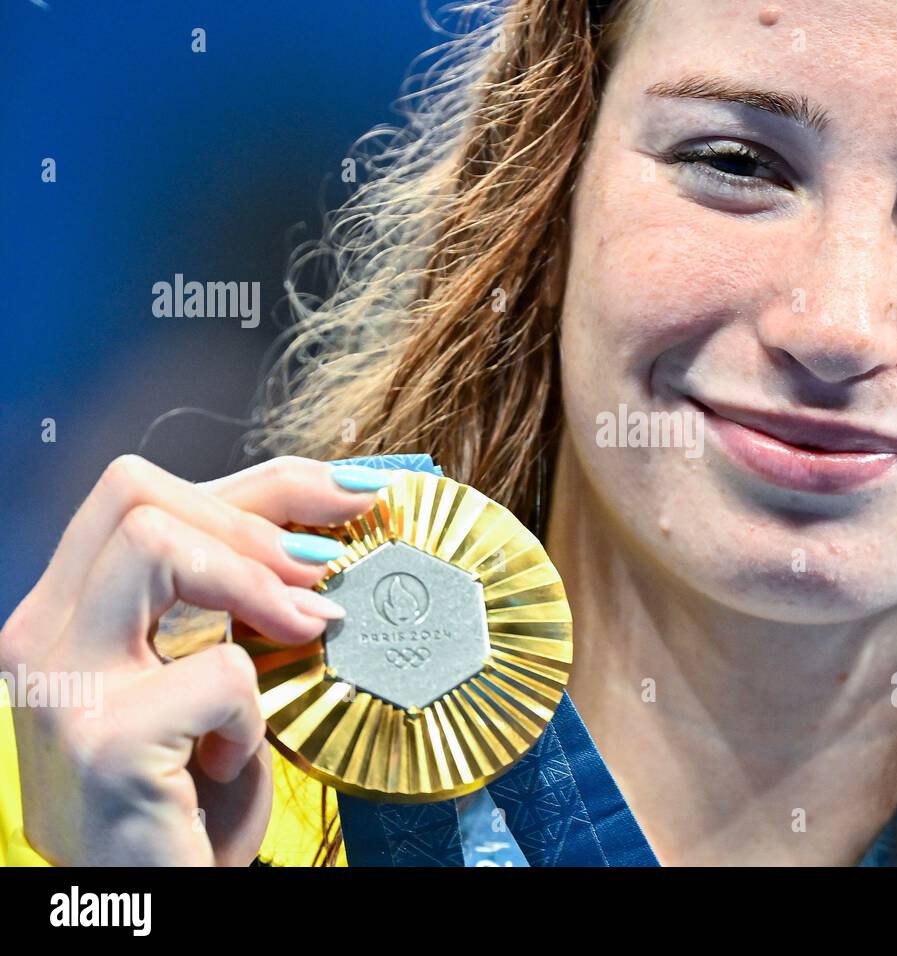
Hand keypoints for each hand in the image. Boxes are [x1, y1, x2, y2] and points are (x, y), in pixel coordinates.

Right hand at [0, 455, 391, 864]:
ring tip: (308, 636)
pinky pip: (216, 673)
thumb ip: (236, 597)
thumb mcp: (209, 674)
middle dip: (260, 520)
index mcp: (68, 609)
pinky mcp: (102, 742)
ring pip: (155, 546)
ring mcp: (63, 685)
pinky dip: (252, 714)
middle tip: (330, 570)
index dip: (262, 480)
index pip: (144, 492)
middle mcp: (43, 635)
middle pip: (137, 494)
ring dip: (259, 587)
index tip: (350, 494)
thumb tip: (332, 517)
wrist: (152, 902)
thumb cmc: (190, 792)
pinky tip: (232, 760)